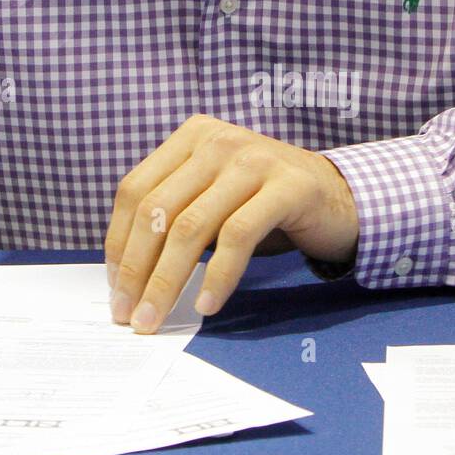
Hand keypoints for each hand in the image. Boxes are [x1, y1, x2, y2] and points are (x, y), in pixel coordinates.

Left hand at [105, 114, 358, 331]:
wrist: (340, 196)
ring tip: (156, 318)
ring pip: (191, 225)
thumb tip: (127, 274)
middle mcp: (217, 140)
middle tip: (127, 313)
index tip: (115, 288)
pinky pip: (237, 236)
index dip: (119, 241)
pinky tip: (207, 304)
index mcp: (191, 137)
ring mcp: (252, 159)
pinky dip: (218, 275)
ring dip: (167, 280)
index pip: (136, 189)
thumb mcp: (213, 197)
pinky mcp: (286, 186)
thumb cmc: (264, 204)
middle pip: (158, 210)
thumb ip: (176, 215)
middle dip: (137, 268)